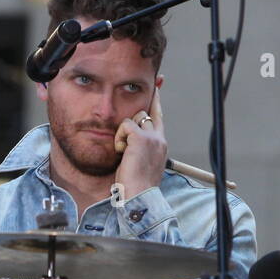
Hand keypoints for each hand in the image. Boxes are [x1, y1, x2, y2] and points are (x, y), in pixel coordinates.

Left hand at [113, 79, 166, 203]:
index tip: (158, 82)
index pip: (158, 115)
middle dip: (128, 125)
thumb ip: (137, 149)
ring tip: (123, 155)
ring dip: (122, 135)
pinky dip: (119, 139)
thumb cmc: (136, 186)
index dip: (156, 99)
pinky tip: (121, 153)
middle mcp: (159, 138)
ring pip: (132, 118)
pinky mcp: (142, 138)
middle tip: (123, 144)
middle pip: (143, 113)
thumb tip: (127, 144)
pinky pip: (125, 126)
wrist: (140, 197)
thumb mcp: (138, 164)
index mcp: (160, 144)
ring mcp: (153, 136)